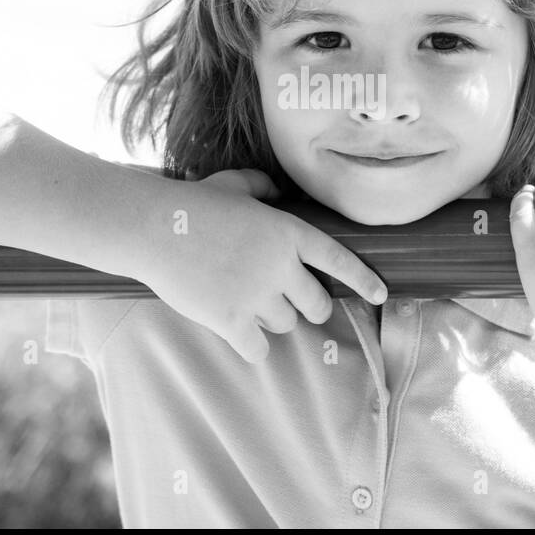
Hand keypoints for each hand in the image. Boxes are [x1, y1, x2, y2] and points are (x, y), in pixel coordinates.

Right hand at [138, 168, 387, 363]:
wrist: (154, 228)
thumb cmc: (193, 203)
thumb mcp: (235, 184)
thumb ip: (263, 188)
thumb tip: (278, 193)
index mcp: (289, 233)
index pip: (340, 260)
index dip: (363, 280)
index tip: (380, 295)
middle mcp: (281, 267)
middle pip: (316, 305)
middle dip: (308, 306)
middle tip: (291, 301)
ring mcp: (257, 296)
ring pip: (286, 325)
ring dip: (273, 320)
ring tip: (249, 303)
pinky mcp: (231, 320)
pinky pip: (258, 349)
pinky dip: (251, 345)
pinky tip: (240, 333)